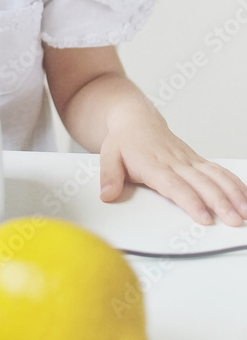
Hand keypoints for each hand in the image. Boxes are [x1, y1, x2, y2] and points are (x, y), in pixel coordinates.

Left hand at [99, 101, 246, 226]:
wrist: (134, 118)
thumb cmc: (123, 140)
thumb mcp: (107, 156)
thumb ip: (109, 176)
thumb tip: (107, 194)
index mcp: (154, 164)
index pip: (175, 186)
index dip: (191, 201)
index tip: (204, 217)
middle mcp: (175, 162)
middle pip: (202, 184)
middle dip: (220, 202)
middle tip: (234, 220)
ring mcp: (189, 160)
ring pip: (215, 176)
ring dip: (232, 193)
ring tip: (245, 212)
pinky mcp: (196, 160)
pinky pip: (219, 171)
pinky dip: (234, 183)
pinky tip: (245, 196)